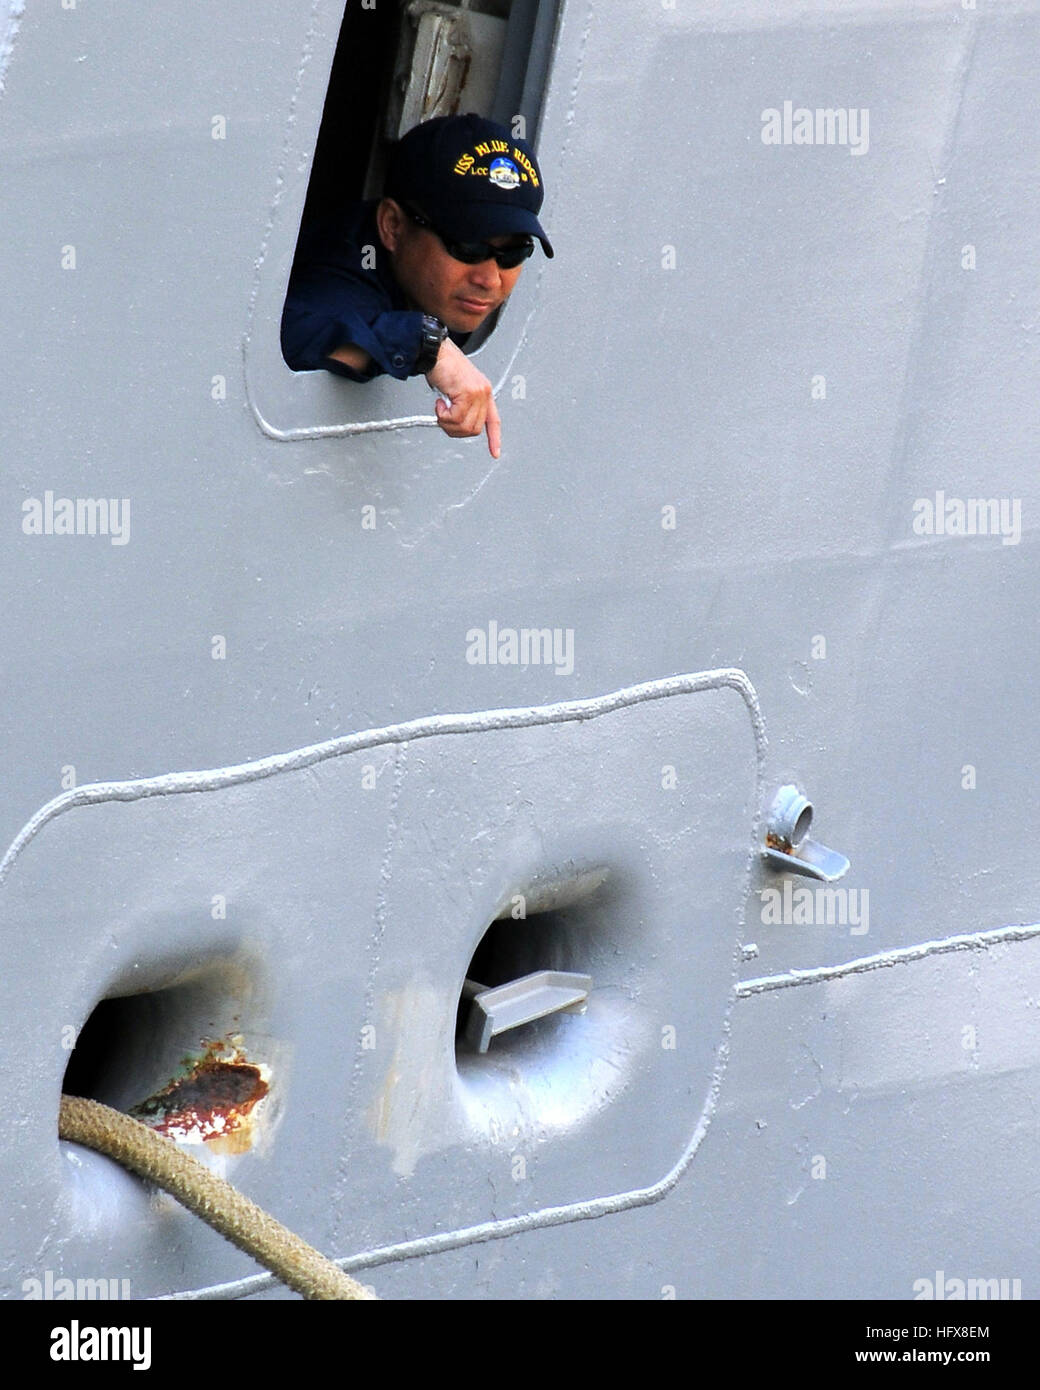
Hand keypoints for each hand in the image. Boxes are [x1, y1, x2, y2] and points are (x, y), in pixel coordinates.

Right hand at [425, 339, 501, 458]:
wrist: (435, 352)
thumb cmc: (442, 367)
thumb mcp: (456, 389)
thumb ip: (462, 406)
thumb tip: (456, 424)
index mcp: (484, 392)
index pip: (493, 420)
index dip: (494, 439)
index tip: (495, 453)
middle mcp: (484, 392)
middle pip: (474, 429)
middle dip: (455, 429)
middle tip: (444, 418)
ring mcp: (477, 393)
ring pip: (464, 426)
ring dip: (447, 422)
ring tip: (441, 408)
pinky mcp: (467, 393)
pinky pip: (455, 418)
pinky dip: (443, 416)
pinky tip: (441, 403)